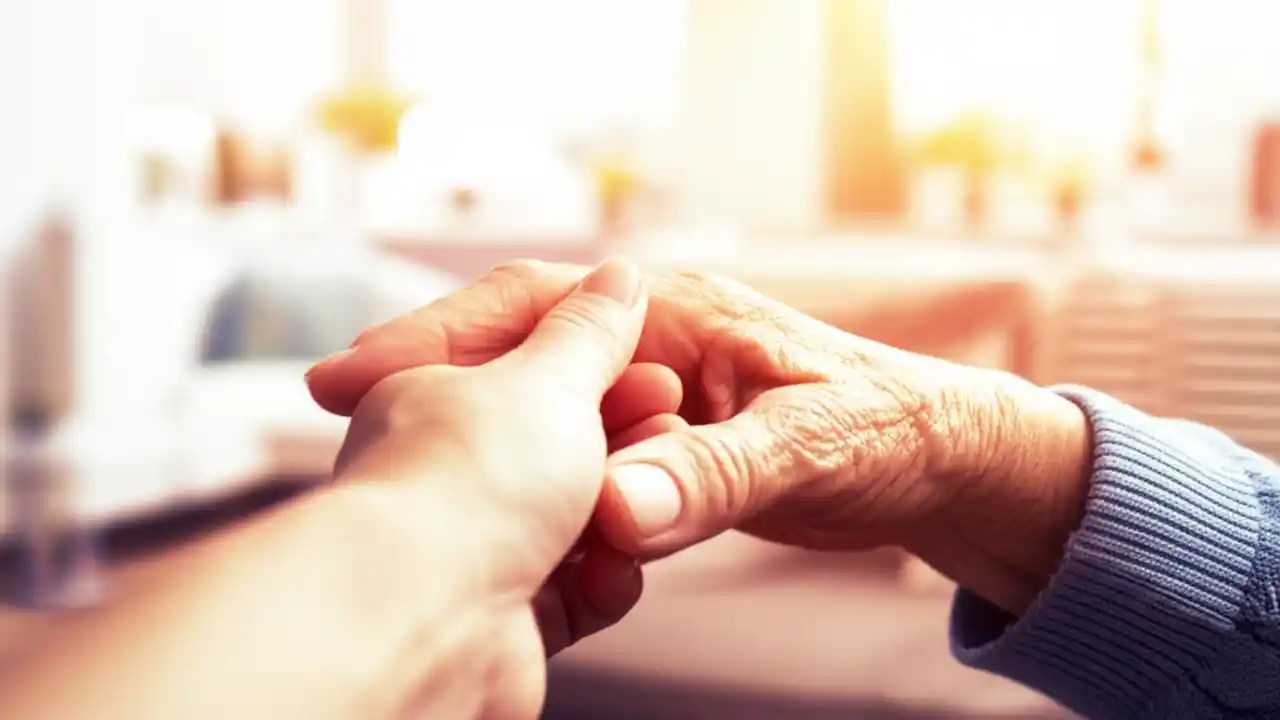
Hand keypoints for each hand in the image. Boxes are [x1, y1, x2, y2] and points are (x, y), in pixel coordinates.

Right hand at [309, 262, 1090, 614]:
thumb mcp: (805, 449)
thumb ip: (711, 478)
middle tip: (340, 416)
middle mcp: (649, 341)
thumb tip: (615, 511)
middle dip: (428, 374)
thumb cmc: (885, 431)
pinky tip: (482, 507)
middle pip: (512, 346)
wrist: (934, 464)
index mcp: (676, 310)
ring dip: (466, 426)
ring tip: (386, 460)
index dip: (439, 334)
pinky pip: (570, 453)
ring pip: (533, 403)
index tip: (356, 374)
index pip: (535, 306)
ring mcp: (649, 392)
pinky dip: (523, 476)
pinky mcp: (659, 442)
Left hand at [324, 260, 685, 717]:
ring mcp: (475, 543)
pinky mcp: (503, 614)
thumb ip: (590, 331)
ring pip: (574, 514)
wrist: (429, 632)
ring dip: (620, 509)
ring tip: (643, 504)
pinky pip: (571, 584)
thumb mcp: (547, 381)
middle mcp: (451, 466)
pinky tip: (610, 574)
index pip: (520, 352)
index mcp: (438, 392)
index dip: (592, 351)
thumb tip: (617, 278)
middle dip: (620, 433)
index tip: (649, 358)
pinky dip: (599, 578)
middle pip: (558, 438)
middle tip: (664, 421)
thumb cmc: (471, 484)